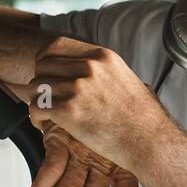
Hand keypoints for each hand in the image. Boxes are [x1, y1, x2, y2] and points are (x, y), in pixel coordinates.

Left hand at [26, 46, 164, 172]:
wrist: (150, 141)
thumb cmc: (143, 118)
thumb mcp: (126, 79)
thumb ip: (104, 70)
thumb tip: (91, 71)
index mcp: (102, 56)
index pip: (56, 45)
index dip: (45, 61)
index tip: (47, 74)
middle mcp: (90, 67)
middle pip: (42, 66)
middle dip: (40, 83)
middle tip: (46, 98)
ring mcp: (79, 88)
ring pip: (36, 87)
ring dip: (38, 101)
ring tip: (47, 115)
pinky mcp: (69, 110)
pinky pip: (36, 107)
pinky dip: (36, 117)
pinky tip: (45, 125)